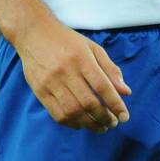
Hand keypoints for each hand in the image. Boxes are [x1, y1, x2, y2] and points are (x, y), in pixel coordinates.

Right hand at [13, 12, 130, 131]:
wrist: (33, 33)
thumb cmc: (67, 40)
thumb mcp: (92, 48)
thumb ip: (110, 69)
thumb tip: (126, 92)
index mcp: (81, 58)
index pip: (102, 86)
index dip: (115, 104)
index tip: (124, 117)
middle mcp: (66, 70)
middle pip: (88, 102)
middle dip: (104, 117)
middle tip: (112, 123)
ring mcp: (50, 82)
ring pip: (73, 111)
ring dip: (89, 124)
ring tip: (100, 127)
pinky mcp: (39, 91)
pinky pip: (57, 114)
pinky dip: (72, 123)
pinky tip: (81, 124)